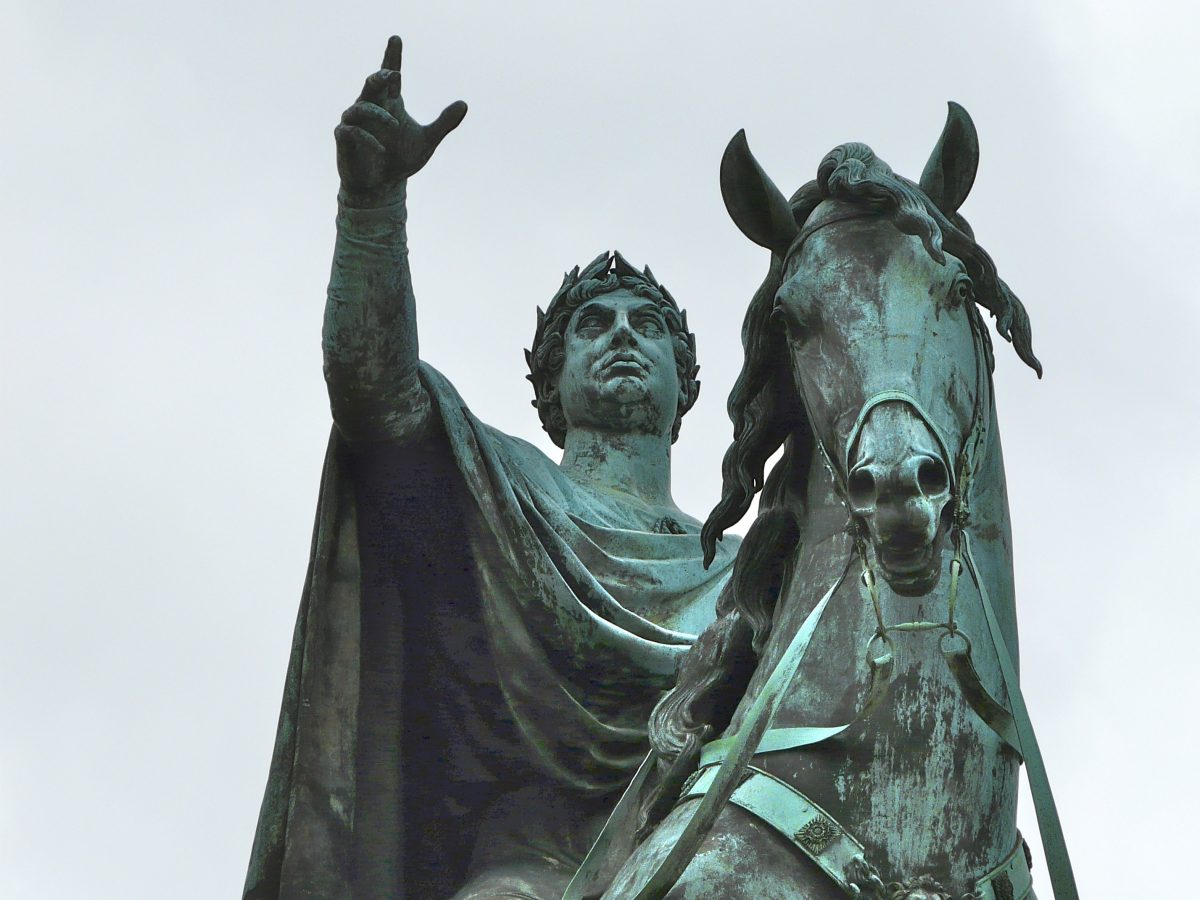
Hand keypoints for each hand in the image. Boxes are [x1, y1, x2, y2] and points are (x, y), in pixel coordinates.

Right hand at [335, 36, 467, 201]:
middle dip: (380, 77)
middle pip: (372, 84)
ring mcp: (356, 121)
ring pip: (361, 107)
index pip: (390, 75)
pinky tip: (382, 149)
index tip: (396, 39)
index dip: (392, 57)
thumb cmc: (401, 159)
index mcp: (390, 103)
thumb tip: (464, 103)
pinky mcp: (344, 138)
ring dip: (378, 115)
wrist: (382, 187)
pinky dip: (367, 137)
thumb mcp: (427, 142)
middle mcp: (372, 107)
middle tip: (392, 74)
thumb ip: (444, 123)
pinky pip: (351, 130)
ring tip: (394, 127)